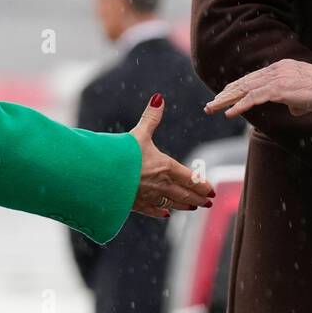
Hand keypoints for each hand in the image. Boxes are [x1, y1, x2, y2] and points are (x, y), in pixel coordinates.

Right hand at [130, 94, 215, 217]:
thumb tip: (159, 98)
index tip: (212, 191)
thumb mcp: (138, 133)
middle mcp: (160, 184)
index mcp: (164, 167)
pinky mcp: (134, 205)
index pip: (190, 178)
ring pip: (171, 203)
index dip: (202, 185)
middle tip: (208, 202)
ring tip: (193, 208)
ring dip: (183, 205)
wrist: (100, 177)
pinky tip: (165, 214)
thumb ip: (151, 118)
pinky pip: (152, 210)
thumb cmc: (121, 154)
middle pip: (184, 193)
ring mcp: (147, 196)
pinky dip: (160, 212)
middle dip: (198, 198)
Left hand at [204, 59, 311, 117]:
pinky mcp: (278, 89)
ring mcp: (276, 79)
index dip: (236, 88)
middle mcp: (275, 71)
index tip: (223, 96)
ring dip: (226, 101)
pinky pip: (253, 98)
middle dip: (226, 94)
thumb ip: (295, 100)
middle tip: (211, 105)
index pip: (252, 78)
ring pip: (244, 90)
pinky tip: (229, 113)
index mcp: (280, 69)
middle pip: (244, 83)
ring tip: (213, 108)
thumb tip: (294, 108)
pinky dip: (239, 106)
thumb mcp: (305, 95)